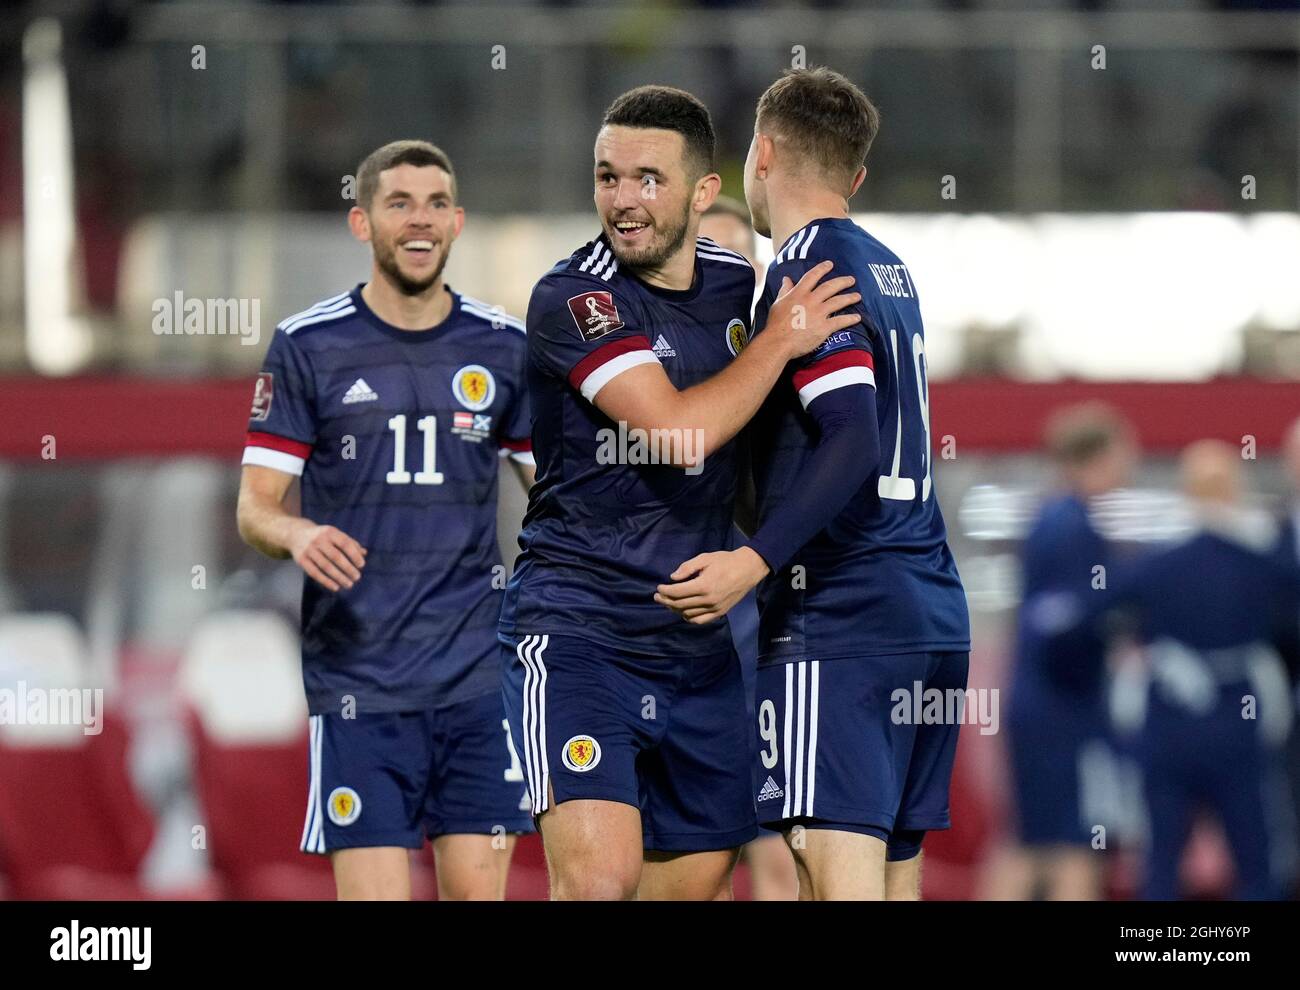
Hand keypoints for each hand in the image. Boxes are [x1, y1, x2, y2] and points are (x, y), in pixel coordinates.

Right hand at [287, 521, 366, 591]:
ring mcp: (309, 550)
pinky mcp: (301, 560)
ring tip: (349, 584)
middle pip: (336, 556)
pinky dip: (326, 581)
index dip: (354, 555)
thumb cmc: (322, 536)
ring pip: (326, 566)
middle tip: (357, 577)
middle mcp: (319, 540)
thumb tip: (364, 553)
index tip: (361, 565)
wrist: (295, 534)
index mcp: (330, 532)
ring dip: (339, 577)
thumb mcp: (335, 534)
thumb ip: (350, 543)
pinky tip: (336, 587)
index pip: (345, 543)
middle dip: (348, 568)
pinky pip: (315, 573)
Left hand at [654, 547, 769, 624]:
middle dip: (666, 601)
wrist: (748, 569)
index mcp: (704, 585)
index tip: (658, 588)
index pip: (677, 592)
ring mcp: (715, 608)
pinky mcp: (720, 613)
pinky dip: (689, 618)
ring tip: (669, 602)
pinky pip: (700, 620)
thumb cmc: (726, 561)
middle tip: (657, 596)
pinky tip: (683, 612)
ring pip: (688, 614)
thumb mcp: (705, 558)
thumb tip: (673, 578)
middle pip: (680, 605)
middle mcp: (708, 600)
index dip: (665, 591)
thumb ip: (687, 568)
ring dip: (675, 609)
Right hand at [765, 259, 861, 359]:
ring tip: (858, 296)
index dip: (822, 269)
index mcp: (799, 293)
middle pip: (830, 287)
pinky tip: (857, 318)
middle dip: (843, 282)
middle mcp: (811, 300)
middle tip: (851, 280)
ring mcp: (819, 313)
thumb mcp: (778, 303)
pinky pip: (840, 321)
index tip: (830, 264)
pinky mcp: (824, 327)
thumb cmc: (775, 324)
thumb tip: (786, 279)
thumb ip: (785, 290)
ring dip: (850, 298)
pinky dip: (850, 319)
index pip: (812, 276)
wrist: (778, 342)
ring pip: (838, 301)